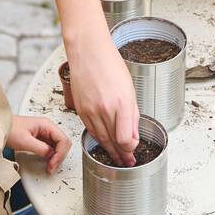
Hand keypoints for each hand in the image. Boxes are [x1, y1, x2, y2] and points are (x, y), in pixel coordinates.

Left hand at [6, 116, 69, 173]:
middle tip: (52, 168)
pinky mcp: (40, 139)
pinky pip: (51, 149)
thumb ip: (40, 148)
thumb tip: (51, 155)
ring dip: (56, 158)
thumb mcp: (24, 141)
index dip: (60, 154)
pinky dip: (51, 157)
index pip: (63, 140)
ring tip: (50, 167)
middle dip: (60, 157)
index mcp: (46, 125)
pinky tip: (47, 162)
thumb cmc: (9, 129)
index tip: (52, 164)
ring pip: (59, 147)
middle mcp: (47, 128)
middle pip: (63, 143)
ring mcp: (44, 134)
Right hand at [70, 39, 140, 165]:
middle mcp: (105, 109)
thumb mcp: (130, 89)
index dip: (131, 148)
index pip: (126, 139)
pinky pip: (91, 131)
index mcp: (122, 103)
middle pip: (114, 142)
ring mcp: (91, 110)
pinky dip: (99, 139)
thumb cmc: (110, 65)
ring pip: (101, 139)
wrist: (88, 52)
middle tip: (127, 163)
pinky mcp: (81, 110)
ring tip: (117, 158)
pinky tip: (105, 144)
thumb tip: (134, 135)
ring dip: (110, 151)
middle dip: (122, 155)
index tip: (134, 149)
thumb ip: (132, 114)